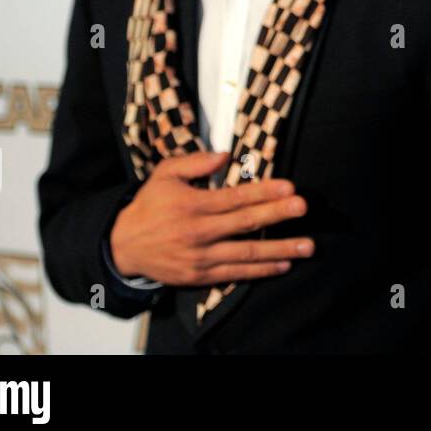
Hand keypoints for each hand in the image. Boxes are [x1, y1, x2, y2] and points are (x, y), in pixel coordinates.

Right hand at [109, 151, 313, 285]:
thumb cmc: (149, 206)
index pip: (236, 197)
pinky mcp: (200, 275)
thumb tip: (223, 155)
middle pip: (246, 223)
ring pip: (247, 253)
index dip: (264, 192)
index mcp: (193, 205)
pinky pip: (236, 274)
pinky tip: (283, 265)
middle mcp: (199, 232)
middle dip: (278, 214)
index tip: (289, 187)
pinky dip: (261, 270)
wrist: (123, 246)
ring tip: (307, 245)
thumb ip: (194, 162)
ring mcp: (201, 257)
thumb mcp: (164, 175)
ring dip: (280, 249)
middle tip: (303, 207)